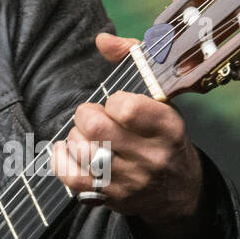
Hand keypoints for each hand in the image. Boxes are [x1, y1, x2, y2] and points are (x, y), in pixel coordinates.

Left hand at [52, 32, 207, 238]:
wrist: (178, 190)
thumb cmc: (163, 135)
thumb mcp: (161, 96)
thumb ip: (134, 58)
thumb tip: (102, 40)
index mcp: (167, 128)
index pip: (126, 108)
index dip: (113, 101)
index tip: (117, 104)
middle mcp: (150, 157)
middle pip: (96, 129)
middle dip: (86, 116)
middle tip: (93, 117)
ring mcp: (129, 181)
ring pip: (82, 151)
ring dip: (76, 138)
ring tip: (88, 137)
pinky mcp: (111, 198)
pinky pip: (71, 178)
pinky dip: (61, 160)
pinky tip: (67, 150)